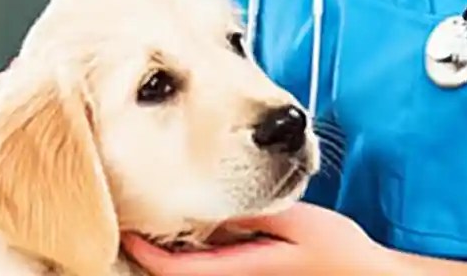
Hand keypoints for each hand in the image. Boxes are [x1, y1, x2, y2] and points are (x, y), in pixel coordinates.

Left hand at [121, 202, 400, 274]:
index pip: (177, 271)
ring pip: (195, 272)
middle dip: (154, 250)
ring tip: (156, 217)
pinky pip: (214, 267)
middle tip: (132, 215)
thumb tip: (215, 199)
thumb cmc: (339, 252)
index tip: (127, 229)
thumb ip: (254, 214)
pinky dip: (197, 252)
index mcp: (242, 271)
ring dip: (175, 251)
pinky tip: (198, 228)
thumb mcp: (296, 222)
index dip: (146, 253)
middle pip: (180, 274)